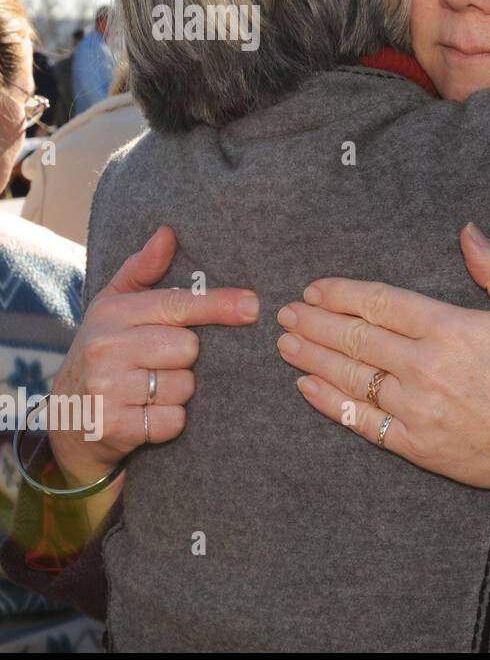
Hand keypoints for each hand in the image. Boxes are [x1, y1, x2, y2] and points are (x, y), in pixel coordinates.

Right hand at [50, 226, 259, 484]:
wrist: (66, 420)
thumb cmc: (103, 354)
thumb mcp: (113, 307)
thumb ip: (143, 270)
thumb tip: (168, 232)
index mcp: (112, 314)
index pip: (177, 305)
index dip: (219, 305)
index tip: (253, 305)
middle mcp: (107, 348)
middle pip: (189, 347)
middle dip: (185, 359)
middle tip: (159, 364)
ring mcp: (107, 389)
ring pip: (185, 387)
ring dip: (178, 393)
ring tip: (150, 390)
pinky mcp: (114, 426)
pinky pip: (173, 420)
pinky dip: (169, 422)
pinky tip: (146, 416)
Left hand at [276, 223, 489, 529]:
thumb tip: (467, 231)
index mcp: (451, 330)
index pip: (382, 303)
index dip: (343, 293)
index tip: (316, 288)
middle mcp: (426, 368)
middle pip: (357, 338)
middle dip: (315, 322)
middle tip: (286, 312)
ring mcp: (417, 409)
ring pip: (351, 377)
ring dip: (313, 357)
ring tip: (286, 343)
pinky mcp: (415, 445)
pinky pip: (361, 421)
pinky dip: (330, 403)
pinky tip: (308, 387)